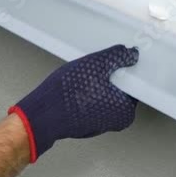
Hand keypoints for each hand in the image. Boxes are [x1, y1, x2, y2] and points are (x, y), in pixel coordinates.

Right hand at [8, 45, 139, 162]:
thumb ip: (118, 56)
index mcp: (126, 110)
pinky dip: (87, 92)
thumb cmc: (67, 94)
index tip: (120, 60)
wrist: (41, 114)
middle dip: (110, 76)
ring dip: (97, 83)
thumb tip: (130, 54)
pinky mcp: (85, 122)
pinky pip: (91, 102)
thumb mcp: (96, 64)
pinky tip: (76, 86)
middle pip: (120, 88)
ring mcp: (99, 123)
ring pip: (104, 94)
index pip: (134, 83)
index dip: (127, 68)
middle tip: (97, 67)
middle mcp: (116, 121)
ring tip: (83, 76)